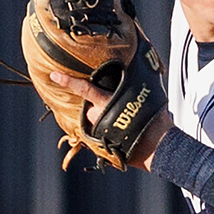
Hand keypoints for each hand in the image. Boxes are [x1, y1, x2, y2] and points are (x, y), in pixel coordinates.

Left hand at [44, 71, 171, 168]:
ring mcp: (98, 131)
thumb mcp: (149, 95)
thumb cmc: (156, 121)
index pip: (83, 88)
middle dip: (98, 106)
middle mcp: (99, 116)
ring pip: (94, 122)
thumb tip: (145, 66)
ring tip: (120, 124)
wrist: (160, 147)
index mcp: (106, 102)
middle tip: (116, 108)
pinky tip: (120, 135)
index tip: (53, 75)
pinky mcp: (103, 145)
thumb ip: (138, 84)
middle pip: (90, 107)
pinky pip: (99, 136)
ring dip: (102, 121)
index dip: (68, 81)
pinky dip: (106, 135)